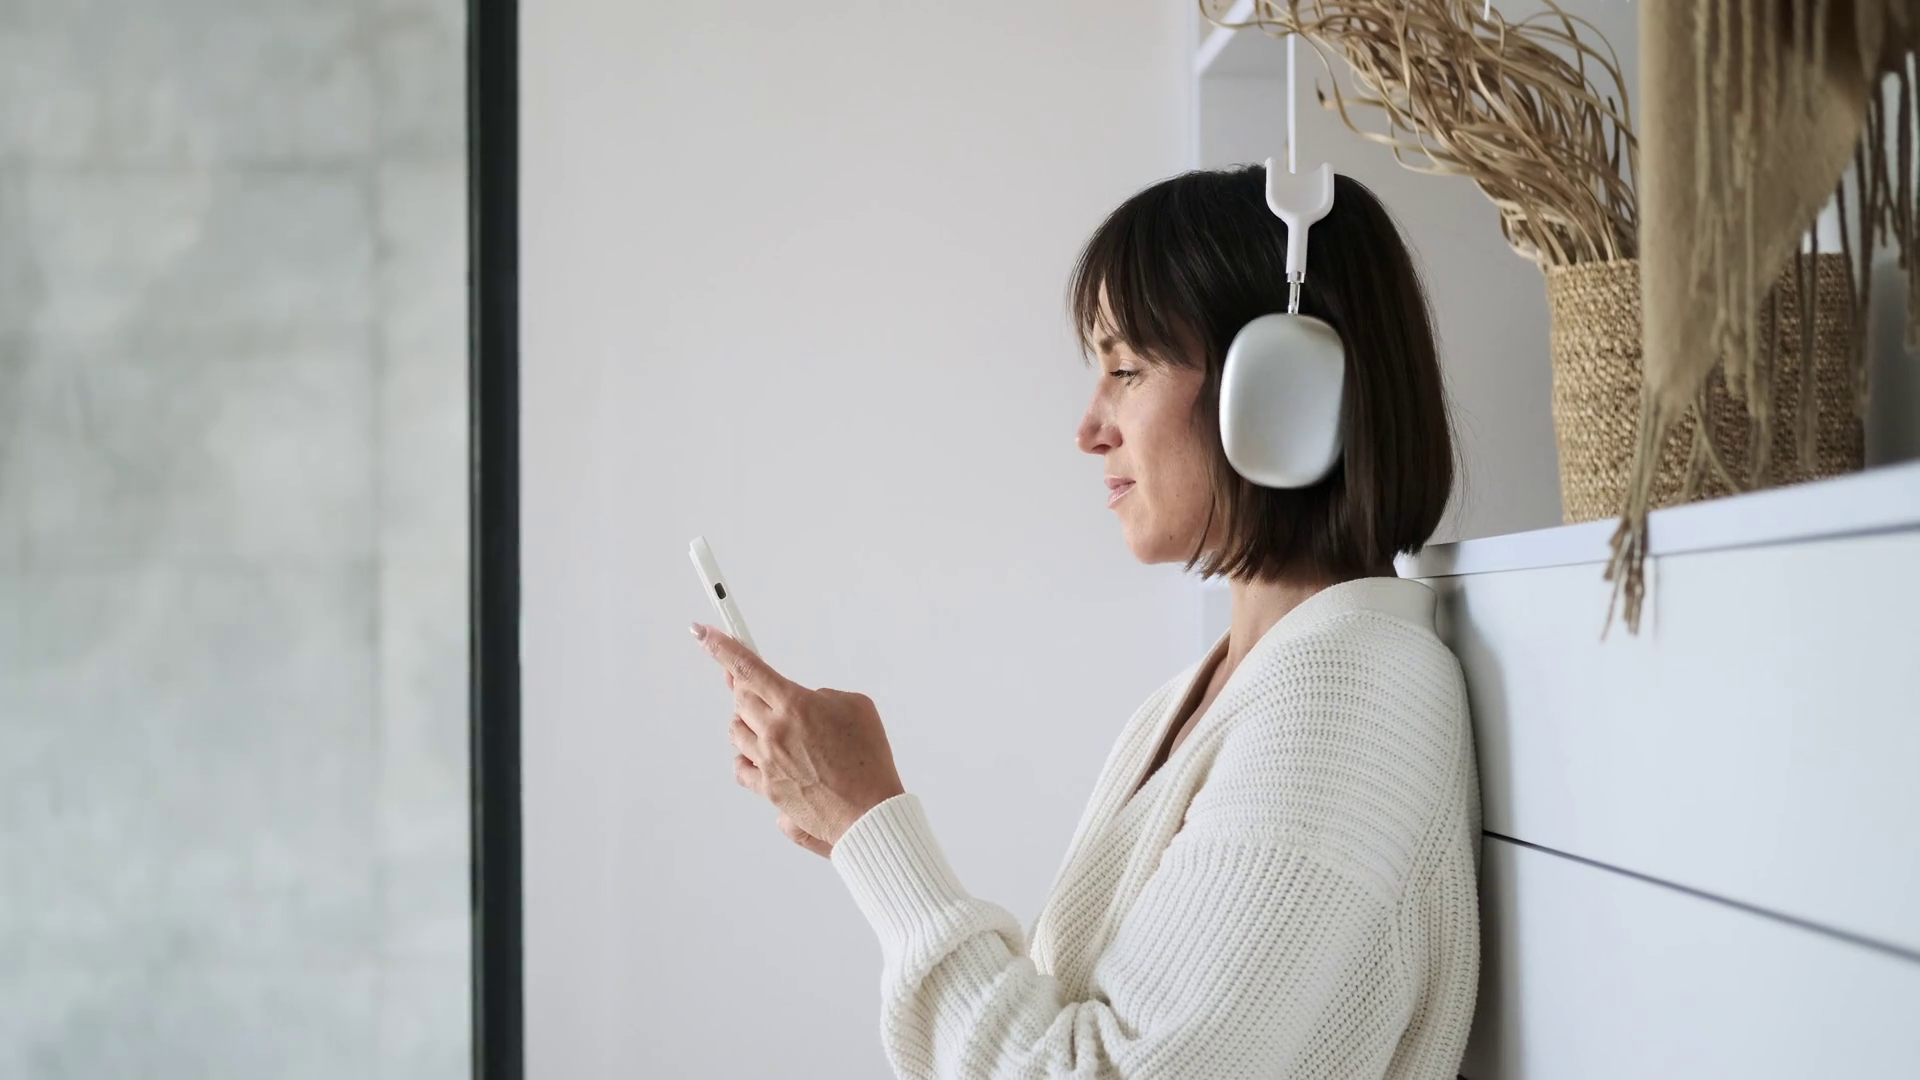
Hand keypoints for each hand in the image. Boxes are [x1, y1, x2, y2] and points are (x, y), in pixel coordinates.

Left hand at [693, 623, 906, 855]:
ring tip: (773, 727)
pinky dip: (748, 757)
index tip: (702, 632)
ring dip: (748, 722)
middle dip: (746, 688)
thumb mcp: (856, 706)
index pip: (748, 667)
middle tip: (757, 687)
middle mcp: (774, 731)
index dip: (721, 646)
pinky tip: (764, 756)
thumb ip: (821, 696)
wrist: (869, 813)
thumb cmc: (869, 760)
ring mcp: (767, 762)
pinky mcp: (766, 789)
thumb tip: (803, 703)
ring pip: (736, 730)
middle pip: (739, 698)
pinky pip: (740, 766)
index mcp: (795, 705)